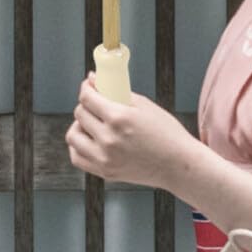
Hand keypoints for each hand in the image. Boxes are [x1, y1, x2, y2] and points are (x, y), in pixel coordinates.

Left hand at [66, 75, 197, 192]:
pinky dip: (78, 146)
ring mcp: (105, 158)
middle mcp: (109, 139)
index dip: (86, 87)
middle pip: (80, 114)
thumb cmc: (166, 133)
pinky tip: (90, 139)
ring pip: (73, 135)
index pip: (87, 98)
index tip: (89, 85)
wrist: (178, 165)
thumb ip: (117, 92)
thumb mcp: (144, 106)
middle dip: (86, 104)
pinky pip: (77, 157)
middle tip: (96, 103)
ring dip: (79, 125)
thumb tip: (94, 80)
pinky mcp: (104, 172)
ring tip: (92, 123)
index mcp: (120, 118)